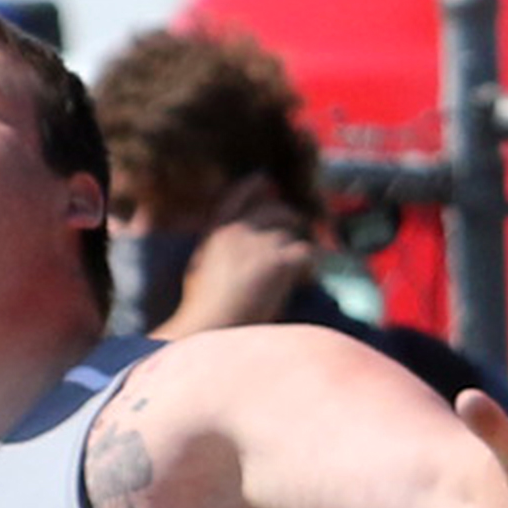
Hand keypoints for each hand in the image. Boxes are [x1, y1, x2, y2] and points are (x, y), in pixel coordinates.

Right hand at [156, 174, 321, 337]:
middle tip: (297, 237)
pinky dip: (309, 268)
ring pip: (293, 233)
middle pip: (276, 210)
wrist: (210, 328)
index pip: (236, 195)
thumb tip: (231, 251)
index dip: (253, 185)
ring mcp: (259, 244)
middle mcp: (237, 231)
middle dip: (291, 220)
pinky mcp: (279, 263)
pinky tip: (304, 282)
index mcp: (214, 232)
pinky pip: (306, 254)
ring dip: (298, 249)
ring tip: (299, 270)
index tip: (265, 180)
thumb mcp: (198, 268)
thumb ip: (215, 250)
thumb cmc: (202, 309)